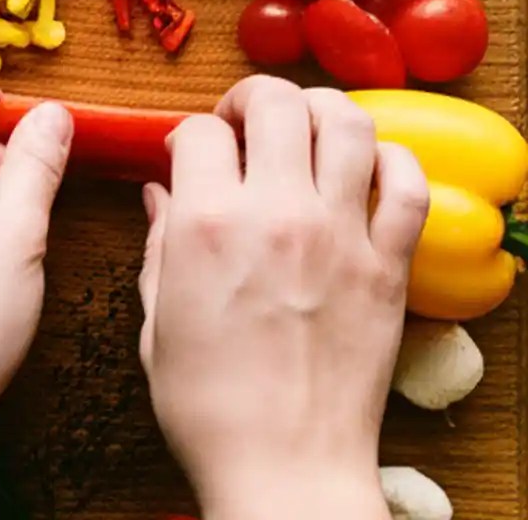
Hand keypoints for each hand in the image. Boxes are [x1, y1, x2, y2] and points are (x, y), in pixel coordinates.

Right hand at [139, 76, 429, 519]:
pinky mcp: (389, 265)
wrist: (283, 465)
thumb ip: (158, 246)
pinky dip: (388, 159)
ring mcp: (340, 235)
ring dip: (319, 108)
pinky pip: (405, 183)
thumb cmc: (208, 406)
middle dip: (250, 97)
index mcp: (206, 226)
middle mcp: (277, 214)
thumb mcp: (156, 321)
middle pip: (275, 103)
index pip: (197, 134)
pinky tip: (365, 166)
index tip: (187, 154)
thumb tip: (158, 195)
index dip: (186, 136)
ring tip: (303, 124)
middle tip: (242, 118)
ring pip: (347, 123)